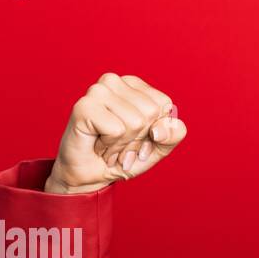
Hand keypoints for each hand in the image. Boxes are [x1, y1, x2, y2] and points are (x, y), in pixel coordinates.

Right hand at [44, 73, 186, 194]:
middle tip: (121, 145)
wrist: (92, 175)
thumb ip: (174, 133)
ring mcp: (97, 91)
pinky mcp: (84, 106)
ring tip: (110, 146)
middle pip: (150, 113)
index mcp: (134, 85)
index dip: (155, 130)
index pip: (164, 104)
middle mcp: (114, 81)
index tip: (138, 138)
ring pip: (135, 122)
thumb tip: (160, 129)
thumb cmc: (125, 157)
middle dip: (139, 139)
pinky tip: (99, 146)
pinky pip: (117, 130)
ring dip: (124, 145)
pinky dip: (111, 147)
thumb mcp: (159, 146)